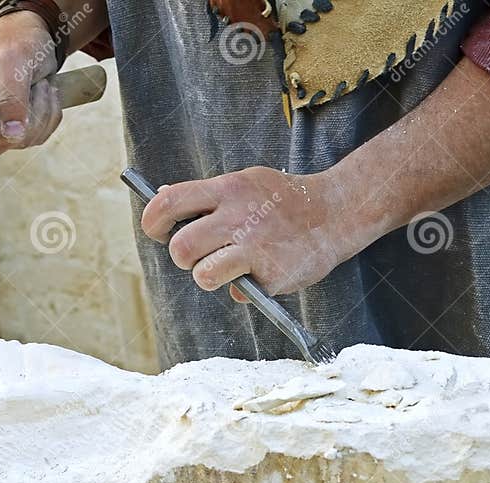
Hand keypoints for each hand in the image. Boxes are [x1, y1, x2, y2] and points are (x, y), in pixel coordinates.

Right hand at [0, 11, 62, 155]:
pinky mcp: (21, 125)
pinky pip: (39, 135)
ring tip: (40, 85)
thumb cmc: (15, 41)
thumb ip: (10, 98)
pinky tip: (46, 93)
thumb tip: (11, 134)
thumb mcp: (11, 63)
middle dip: (24, 120)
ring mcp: (0, 123)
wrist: (35, 38)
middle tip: (34, 87)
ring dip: (42, 114)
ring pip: (23, 141)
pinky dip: (49, 116)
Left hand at [141, 167, 367, 301]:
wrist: (336, 213)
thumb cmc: (285, 201)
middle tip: (199, 255)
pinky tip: (260, 274)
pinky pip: (236, 292)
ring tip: (227, 268)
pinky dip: (242, 290)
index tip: (157, 231)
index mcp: (228, 189)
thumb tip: (164, 201)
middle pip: (180, 248)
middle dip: (183, 257)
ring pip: (201, 275)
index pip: (168, 202)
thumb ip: (210, 196)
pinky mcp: (270, 275)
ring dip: (207, 276)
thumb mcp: (247, 182)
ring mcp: (254, 247)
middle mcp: (237, 216)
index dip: (153, 222)